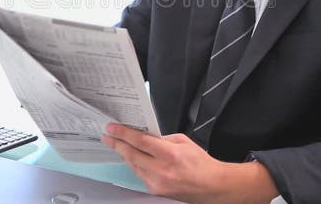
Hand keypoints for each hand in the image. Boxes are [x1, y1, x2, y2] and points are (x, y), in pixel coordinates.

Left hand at [102, 123, 278, 203]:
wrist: (212, 186)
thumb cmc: (201, 164)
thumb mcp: (183, 142)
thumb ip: (162, 139)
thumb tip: (145, 136)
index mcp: (170, 155)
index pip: (140, 141)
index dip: (123, 134)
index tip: (112, 128)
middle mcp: (162, 170)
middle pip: (131, 155)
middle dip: (117, 144)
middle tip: (108, 136)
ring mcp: (157, 183)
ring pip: (133, 165)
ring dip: (124, 154)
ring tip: (117, 144)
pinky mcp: (156, 191)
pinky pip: (140, 175)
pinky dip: (135, 165)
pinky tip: (132, 158)